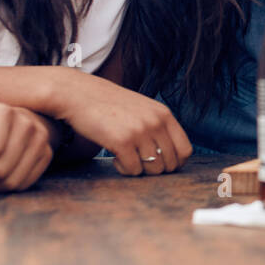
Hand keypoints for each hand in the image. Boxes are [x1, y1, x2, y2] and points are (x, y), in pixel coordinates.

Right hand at [47, 69, 191, 175]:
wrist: (78, 95)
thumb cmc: (108, 105)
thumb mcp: (142, 109)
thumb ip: (157, 126)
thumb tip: (170, 156)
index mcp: (164, 114)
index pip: (185, 150)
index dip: (175, 164)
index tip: (160, 165)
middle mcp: (156, 122)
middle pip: (170, 164)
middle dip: (155, 170)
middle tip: (138, 162)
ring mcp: (140, 132)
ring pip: (153, 170)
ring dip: (139, 170)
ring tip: (125, 158)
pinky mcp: (122, 141)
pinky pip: (133, 170)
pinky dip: (124, 169)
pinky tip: (115, 158)